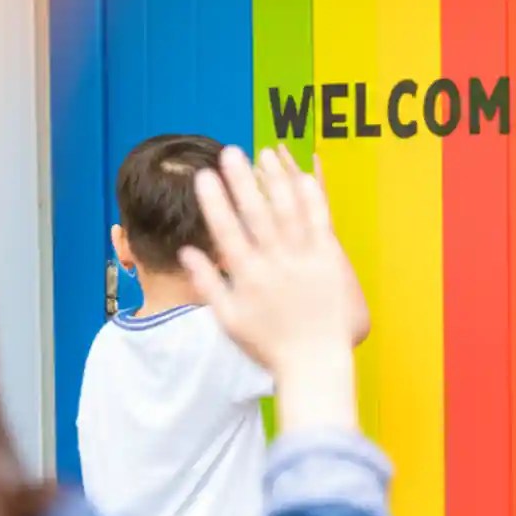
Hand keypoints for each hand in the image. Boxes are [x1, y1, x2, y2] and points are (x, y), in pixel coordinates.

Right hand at [180, 146, 357, 430]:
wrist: (315, 363)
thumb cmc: (269, 345)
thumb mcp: (229, 320)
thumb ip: (207, 284)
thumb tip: (186, 251)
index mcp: (248, 278)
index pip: (226, 232)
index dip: (214, 202)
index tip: (204, 176)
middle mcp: (275, 265)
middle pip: (256, 215)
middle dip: (241, 180)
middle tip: (229, 151)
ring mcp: (304, 261)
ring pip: (288, 211)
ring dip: (274, 180)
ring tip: (262, 153)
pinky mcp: (329, 260)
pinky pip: (319, 221)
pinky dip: (310, 196)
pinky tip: (301, 175)